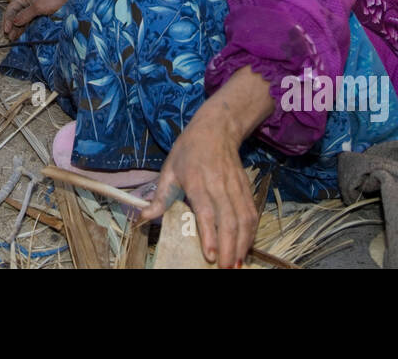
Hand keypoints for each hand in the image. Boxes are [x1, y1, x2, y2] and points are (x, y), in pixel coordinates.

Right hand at [1, 0, 70, 40]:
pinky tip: (22, 35)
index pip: (12, 8)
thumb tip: (14, 22)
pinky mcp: (42, 14)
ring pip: (23, 19)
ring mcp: (35, 8)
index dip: (8, 19)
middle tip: (8, 36)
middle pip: (16, 14)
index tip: (7, 30)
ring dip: (18, 28)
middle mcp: (29, 1)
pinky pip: (30, 22)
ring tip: (13, 39)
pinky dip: (26, 28)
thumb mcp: (38, 6)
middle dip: (11, 25)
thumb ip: (25, 15)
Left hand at [137, 67, 274, 268]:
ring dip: (243, 244)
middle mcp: (219, 185)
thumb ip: (160, 196)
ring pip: (244, 219)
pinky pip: (252, 213)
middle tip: (226, 268)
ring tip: (238, 264)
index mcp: (197, 181)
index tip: (211, 256)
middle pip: (229, 220)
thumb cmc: (188, 150)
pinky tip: (246, 247)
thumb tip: (145, 218)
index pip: (207, 212)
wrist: (217, 128)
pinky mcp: (246, 188)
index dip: (210, 235)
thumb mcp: (169, 169)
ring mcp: (236, 187)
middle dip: (230, 247)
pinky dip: (251, 233)